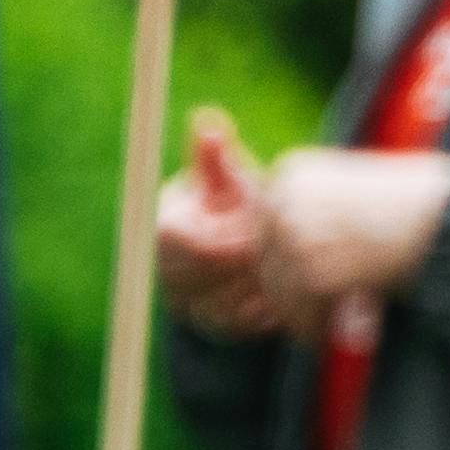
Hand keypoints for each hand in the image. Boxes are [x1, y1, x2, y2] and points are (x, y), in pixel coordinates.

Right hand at [156, 112, 281, 338]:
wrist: (246, 238)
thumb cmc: (235, 198)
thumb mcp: (230, 175)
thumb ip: (216, 156)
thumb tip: (207, 123)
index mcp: (163, 229)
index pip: (186, 243)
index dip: (225, 237)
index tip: (259, 229)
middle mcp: (166, 271)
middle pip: (204, 277)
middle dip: (246, 262)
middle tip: (279, 248)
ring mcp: (185, 303)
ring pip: (222, 304)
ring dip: (257, 287)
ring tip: (284, 264)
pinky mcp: (210, 325)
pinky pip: (237, 326)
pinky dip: (264, 310)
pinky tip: (286, 288)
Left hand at [247, 147, 449, 324]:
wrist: (447, 216)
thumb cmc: (407, 204)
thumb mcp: (345, 190)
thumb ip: (306, 214)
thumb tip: (269, 263)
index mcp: (289, 174)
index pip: (263, 232)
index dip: (284, 262)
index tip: (304, 281)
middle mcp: (284, 202)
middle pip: (266, 264)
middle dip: (292, 291)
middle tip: (322, 304)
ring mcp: (296, 238)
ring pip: (279, 294)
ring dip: (303, 314)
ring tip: (334, 318)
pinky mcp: (314, 273)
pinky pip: (301, 315)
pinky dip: (318, 328)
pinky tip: (342, 325)